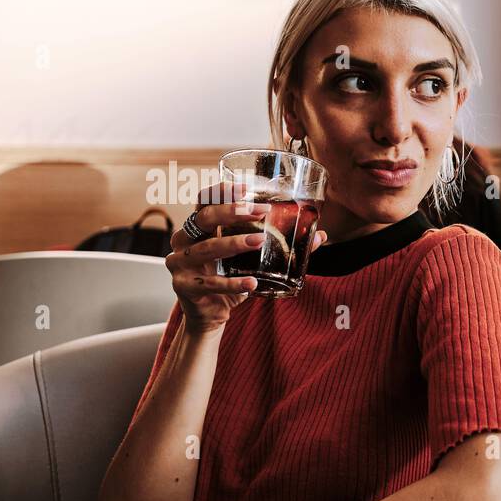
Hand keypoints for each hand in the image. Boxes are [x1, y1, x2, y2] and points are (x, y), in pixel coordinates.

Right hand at [168, 182, 328, 334]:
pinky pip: (209, 283)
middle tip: (261, 211)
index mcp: (198, 227)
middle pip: (203, 218)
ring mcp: (180, 263)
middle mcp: (184, 240)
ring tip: (260, 241)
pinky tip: (251, 283)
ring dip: (234, 243)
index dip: (221, 191)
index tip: (245, 187)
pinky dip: (232, 283)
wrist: (212, 314)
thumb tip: (320, 236)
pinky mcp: (184, 286)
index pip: (204, 201)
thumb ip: (282, 245)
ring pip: (206, 249)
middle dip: (232, 212)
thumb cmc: (231, 277)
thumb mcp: (252, 259)